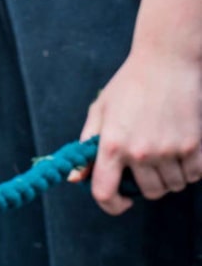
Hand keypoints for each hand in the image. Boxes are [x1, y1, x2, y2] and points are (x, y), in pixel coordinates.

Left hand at [71, 47, 201, 214]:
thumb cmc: (130, 85)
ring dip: (171, 174)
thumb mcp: (101, 109)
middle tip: (149, 156)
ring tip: (165, 146)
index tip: (121, 200)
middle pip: (148, 193)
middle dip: (148, 181)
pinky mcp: (193, 147)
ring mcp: (168, 151)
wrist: (166, 61)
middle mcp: (139, 151)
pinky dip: (190, 167)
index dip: (111, 204)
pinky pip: (194, 176)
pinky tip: (182, 145)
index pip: (105, 193)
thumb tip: (76, 178)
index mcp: (111, 144)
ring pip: (173, 186)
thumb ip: (87, 146)